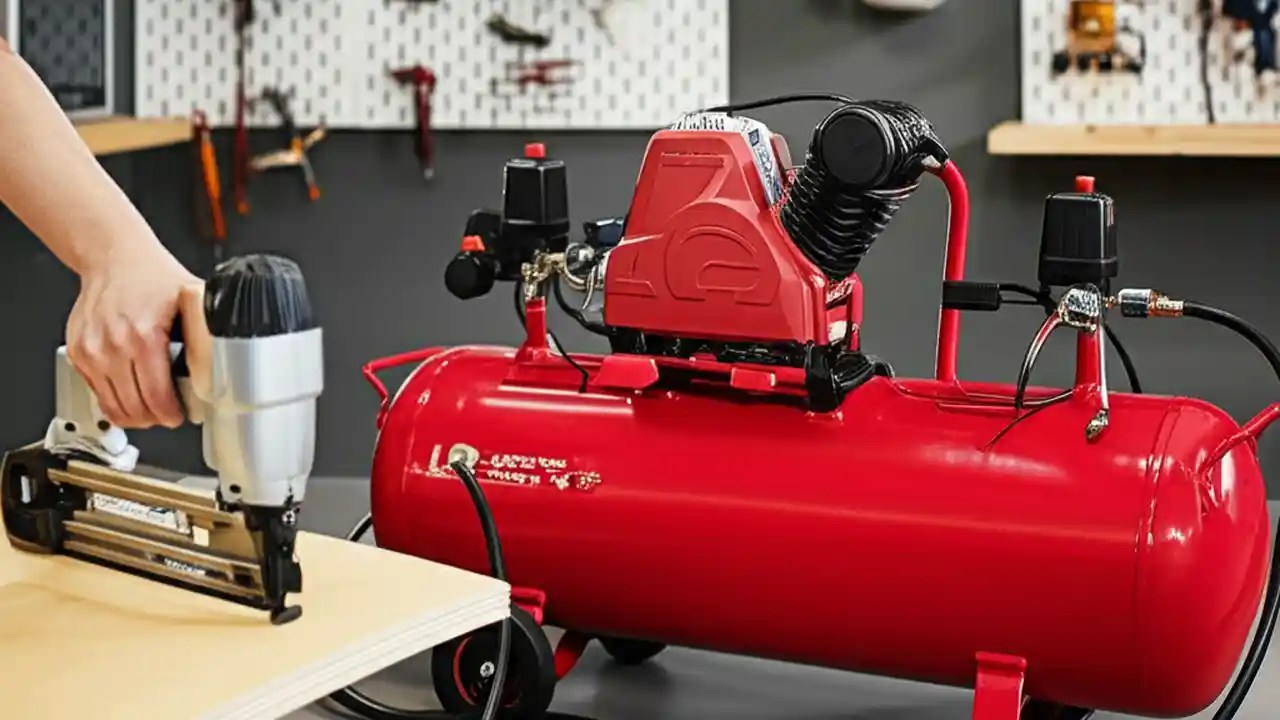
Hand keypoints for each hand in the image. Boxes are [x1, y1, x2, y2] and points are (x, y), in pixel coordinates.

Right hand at [65, 246, 206, 428]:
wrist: (114, 258)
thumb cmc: (152, 277)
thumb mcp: (193, 300)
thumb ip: (207, 333)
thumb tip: (228, 362)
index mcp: (144, 336)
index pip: (156, 396)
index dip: (171, 413)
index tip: (179, 415)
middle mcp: (112, 346)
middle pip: (133, 407)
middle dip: (155, 418)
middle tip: (169, 414)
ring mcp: (90, 351)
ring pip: (112, 406)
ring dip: (134, 415)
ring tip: (151, 409)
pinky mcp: (77, 353)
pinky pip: (96, 393)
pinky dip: (114, 400)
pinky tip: (131, 394)